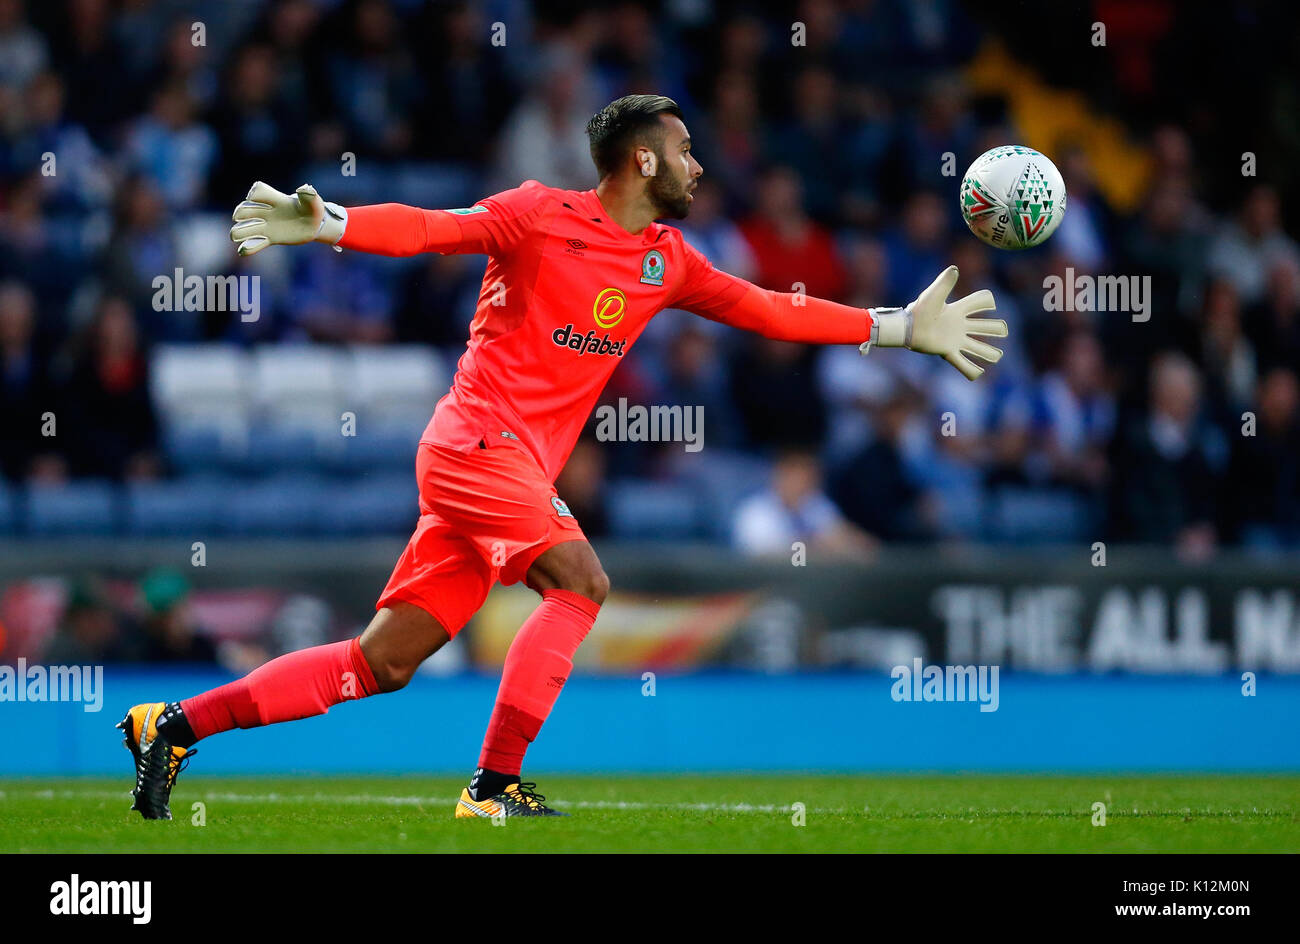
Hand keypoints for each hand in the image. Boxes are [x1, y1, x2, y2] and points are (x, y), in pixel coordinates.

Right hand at [229, 182, 346, 255]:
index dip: (255, 194)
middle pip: (243, 210)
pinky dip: (247, 248)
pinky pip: (254, 244)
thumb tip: (304, 189)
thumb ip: (309, 195)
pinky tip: (243, 251)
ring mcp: (266, 226)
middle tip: (249, 220)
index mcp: (276, 199)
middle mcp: (266, 212)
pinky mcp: (270, 238)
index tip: (260, 199)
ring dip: (238, 232)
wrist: (313, 224)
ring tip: (239, 237)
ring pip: (243, 228)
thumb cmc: (312, 210)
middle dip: (241, 214)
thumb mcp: (314, 203)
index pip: (257, 191)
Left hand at [861, 266, 1006, 380]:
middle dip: (997, 329)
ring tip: (997, 356)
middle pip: (985, 327)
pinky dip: (971, 370)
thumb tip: (955, 268)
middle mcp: (960, 326)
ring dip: (989, 353)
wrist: (906, 329)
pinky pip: (962, 364)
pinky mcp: (948, 352)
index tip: (990, 303)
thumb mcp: (933, 295)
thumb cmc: (918, 310)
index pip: (980, 303)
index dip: (989, 302)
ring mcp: (955, 340)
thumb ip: (944, 282)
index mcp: (958, 310)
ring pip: (978, 348)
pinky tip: (978, 374)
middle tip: (1003, 331)